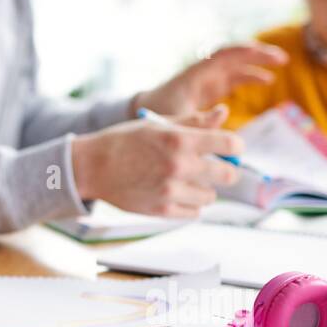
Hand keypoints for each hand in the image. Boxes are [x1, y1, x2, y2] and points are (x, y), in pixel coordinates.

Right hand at [71, 106, 243, 217]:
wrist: (92, 167)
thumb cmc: (125, 141)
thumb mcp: (157, 124)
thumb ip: (193, 121)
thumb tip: (223, 113)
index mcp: (179, 139)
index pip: (230, 145)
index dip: (234, 146)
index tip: (228, 148)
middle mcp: (178, 166)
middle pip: (228, 175)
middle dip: (224, 170)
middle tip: (211, 168)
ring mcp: (171, 191)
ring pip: (210, 196)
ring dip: (203, 189)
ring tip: (185, 180)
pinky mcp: (162, 211)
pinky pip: (194, 212)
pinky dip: (189, 204)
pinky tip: (175, 193)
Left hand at [134, 42, 287, 115]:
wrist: (140, 114)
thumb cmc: (156, 115)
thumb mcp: (175, 120)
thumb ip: (198, 119)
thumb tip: (226, 112)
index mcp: (195, 75)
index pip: (224, 55)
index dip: (246, 52)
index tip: (267, 54)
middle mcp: (202, 73)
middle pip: (234, 55)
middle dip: (258, 54)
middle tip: (282, 58)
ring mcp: (206, 79)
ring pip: (236, 65)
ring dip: (257, 63)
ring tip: (280, 65)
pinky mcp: (209, 89)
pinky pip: (233, 77)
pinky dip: (250, 75)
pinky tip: (266, 79)